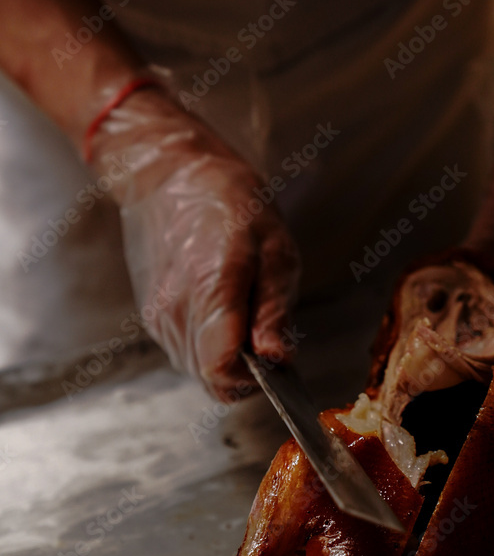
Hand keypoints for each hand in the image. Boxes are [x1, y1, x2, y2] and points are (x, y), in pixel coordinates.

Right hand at [87, 85, 300, 399]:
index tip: (275, 358)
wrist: (169, 176)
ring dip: (228, 359)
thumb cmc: (229, 203)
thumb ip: (274, 311)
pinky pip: (187, 353)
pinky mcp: (153, 319)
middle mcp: (176, 312)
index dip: (256, 378)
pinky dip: (211, 345)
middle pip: (214, 380)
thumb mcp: (275, 249)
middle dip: (248, 371)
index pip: (223, 372)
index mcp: (210, 291)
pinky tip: (222, 308)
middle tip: (266, 331)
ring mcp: (159, 318)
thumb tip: (279, 360)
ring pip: (199, 371)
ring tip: (243, 311)